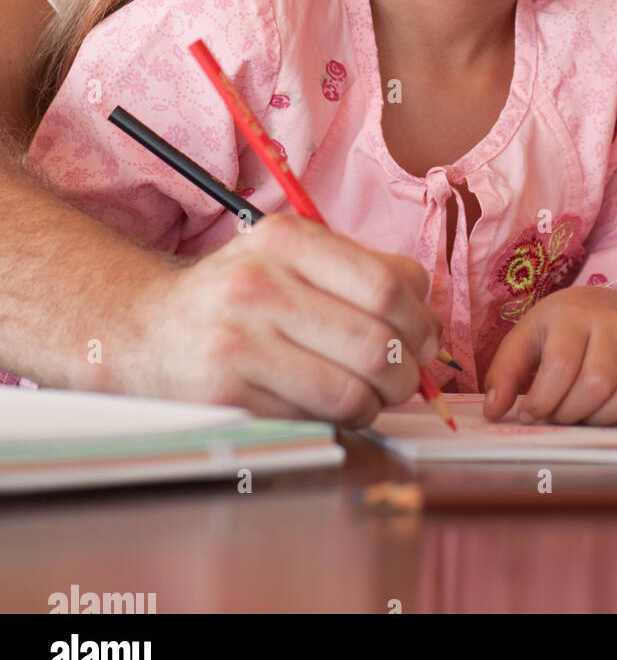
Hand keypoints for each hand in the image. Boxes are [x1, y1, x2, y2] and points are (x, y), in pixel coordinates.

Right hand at [132, 213, 441, 426]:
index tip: (426, 339)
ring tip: (373, 395)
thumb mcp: (291, 256)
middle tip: (407, 376)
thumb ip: (362, 271)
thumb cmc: (238, 295)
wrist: (145, 330)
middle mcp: (260, 285)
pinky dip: (340, 420)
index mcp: (287, 239)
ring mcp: (239, 341)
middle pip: (376, 342)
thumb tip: (429, 313)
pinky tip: (332, 406)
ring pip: (352, 389)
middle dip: (408, 370)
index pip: (387, 285)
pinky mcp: (227, 395)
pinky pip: (315, 418)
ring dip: (378, 402)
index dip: (422, 320)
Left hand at [482, 286, 616, 425]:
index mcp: (575, 315)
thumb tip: (494, 411)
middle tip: (556, 415)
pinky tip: (615, 414)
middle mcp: (616, 325)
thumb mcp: (524, 340)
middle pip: (597, 384)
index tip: (529, 413)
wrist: (602, 309)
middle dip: (569, 413)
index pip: (562, 365)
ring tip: (582, 415)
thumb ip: (504, 373)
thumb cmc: (557, 330)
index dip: (542, 400)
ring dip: (600, 420)